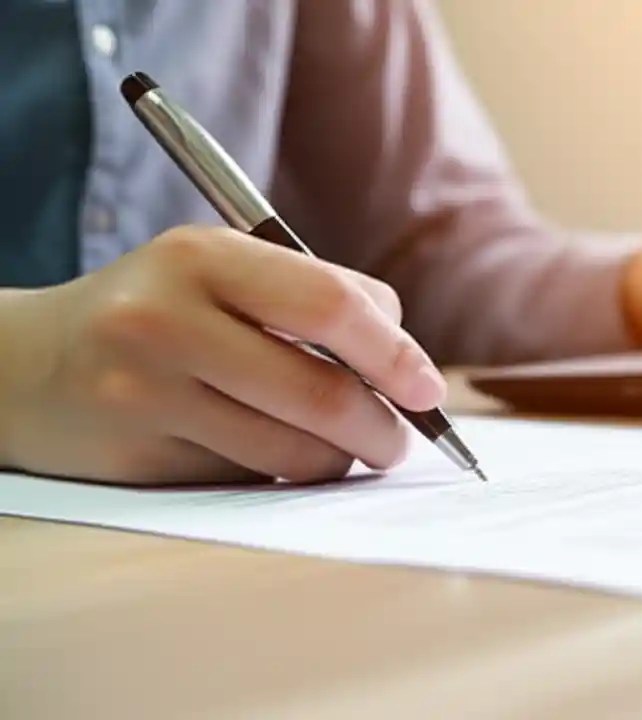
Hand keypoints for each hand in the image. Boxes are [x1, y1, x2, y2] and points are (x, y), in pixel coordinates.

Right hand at [0, 227, 444, 484]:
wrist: (25, 366)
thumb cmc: (158, 311)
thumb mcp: (223, 271)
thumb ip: (317, 299)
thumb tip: (409, 367)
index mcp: (202, 255)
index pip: (332, 306)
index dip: (396, 354)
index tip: (428, 389)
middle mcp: (166, 319)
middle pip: (323, 392)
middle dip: (383, 428)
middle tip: (400, 440)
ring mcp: (145, 393)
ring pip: (294, 452)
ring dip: (339, 459)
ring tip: (341, 446)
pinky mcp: (137, 458)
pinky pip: (250, 481)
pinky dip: (283, 476)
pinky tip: (270, 453)